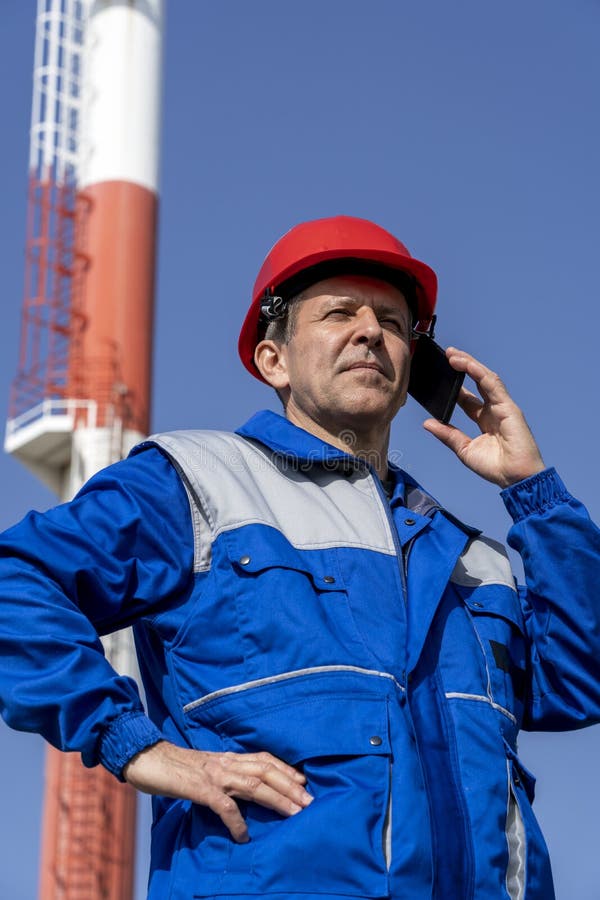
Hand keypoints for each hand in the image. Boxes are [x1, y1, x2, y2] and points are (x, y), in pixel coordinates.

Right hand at [123, 740, 312, 842]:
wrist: (147, 758)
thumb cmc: (175, 767)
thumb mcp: (205, 768)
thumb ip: (224, 776)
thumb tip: (241, 791)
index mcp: (228, 757)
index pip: (264, 759)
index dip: (286, 770)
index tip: (304, 782)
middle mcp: (226, 762)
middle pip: (266, 770)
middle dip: (291, 786)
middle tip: (310, 802)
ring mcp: (214, 775)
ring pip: (254, 784)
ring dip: (277, 799)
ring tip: (294, 814)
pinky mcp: (200, 788)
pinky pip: (224, 806)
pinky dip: (237, 821)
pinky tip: (244, 836)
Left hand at [422, 347, 544, 487]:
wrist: (515, 478)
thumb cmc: (495, 467)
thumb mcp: (464, 449)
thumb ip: (447, 434)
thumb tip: (428, 423)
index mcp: (485, 419)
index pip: (468, 398)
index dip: (455, 386)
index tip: (439, 376)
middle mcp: (494, 410)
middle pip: (477, 382)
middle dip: (463, 367)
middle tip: (447, 355)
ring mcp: (503, 406)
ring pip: (485, 377)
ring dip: (469, 364)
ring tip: (452, 355)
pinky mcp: (509, 406)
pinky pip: (492, 384)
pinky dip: (479, 371)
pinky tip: (466, 364)